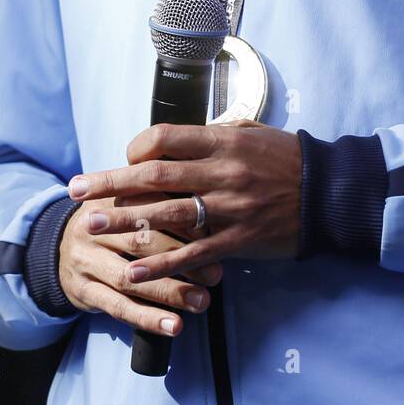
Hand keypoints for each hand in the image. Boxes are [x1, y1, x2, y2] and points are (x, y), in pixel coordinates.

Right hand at [58, 195, 222, 336]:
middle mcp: (93, 228)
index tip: (214, 237)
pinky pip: (118, 308)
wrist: (57, 247)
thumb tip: (208, 205)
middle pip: (140, 242)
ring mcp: (86, 261)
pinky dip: (148, 319)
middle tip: (216, 273)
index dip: (182, 222)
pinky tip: (174, 327)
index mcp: (110, 198)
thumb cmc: (110, 223)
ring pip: (131, 279)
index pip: (148, 207)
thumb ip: (159, 198)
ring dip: (170, 293)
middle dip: (181, 259)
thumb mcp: (126, 201)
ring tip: (202, 302)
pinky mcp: (83, 291)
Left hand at [66, 123, 303, 282]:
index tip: (124, 159)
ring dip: (123, 220)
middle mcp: (221, 171)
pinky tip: (133, 271)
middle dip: (109, 181)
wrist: (328, 194)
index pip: (165, 137)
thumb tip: (178, 137)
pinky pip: (191, 252)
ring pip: (166, 212)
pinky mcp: (238, 239)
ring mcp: (229, 207)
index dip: (137, 147)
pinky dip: (160, 263)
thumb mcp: (252, 133)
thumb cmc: (287, 159)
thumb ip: (214, 136)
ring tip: (89, 226)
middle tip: (75, 190)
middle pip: (154, 173)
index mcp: (223, 141)